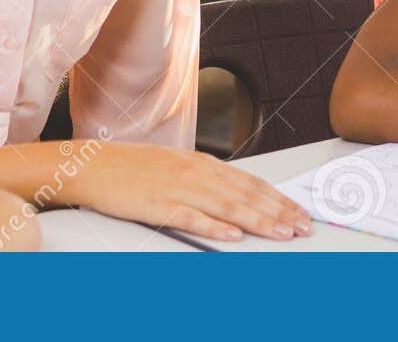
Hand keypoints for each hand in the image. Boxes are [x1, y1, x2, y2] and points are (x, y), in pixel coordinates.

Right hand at [55, 142, 312, 241]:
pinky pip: (191, 217)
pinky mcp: (158, 204)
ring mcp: (178, 188)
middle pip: (246, 195)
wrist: (94, 165)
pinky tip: (232, 235)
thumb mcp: (178, 166)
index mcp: (203, 163)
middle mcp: (196, 173)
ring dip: (258, 220)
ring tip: (281, 232)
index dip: (279, 199)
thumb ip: (207, 180)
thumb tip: (237, 196)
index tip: (299, 212)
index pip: (251, 183)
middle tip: (302, 226)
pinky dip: (214, 226)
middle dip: (279, 212)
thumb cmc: (134, 167)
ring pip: (227, 206)